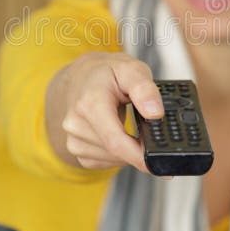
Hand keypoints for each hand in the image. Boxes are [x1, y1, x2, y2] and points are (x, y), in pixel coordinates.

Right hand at [49, 52, 163, 173]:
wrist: (81, 76)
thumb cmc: (107, 73)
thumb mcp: (131, 69)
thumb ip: (145, 89)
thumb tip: (155, 113)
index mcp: (90, 102)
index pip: (115, 141)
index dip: (138, 156)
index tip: (156, 161)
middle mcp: (76, 123)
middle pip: (116, 152)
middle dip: (137, 148)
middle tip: (148, 130)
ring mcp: (73, 138)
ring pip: (111, 159)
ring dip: (127, 150)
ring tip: (128, 126)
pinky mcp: (75, 149)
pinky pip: (103, 161)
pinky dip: (116, 153)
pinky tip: (117, 134)